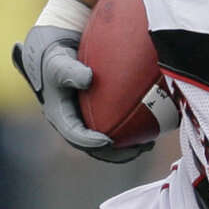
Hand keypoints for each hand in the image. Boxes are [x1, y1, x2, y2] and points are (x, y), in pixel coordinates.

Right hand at [11, 28, 147, 163]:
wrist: (58, 55)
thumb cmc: (58, 59)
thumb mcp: (59, 63)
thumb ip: (71, 71)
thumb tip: (89, 78)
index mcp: (61, 118)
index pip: (75, 136)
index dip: (91, 142)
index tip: (108, 140)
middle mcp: (75, 126)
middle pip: (95, 149)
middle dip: (117, 153)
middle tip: (137, 148)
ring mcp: (88, 124)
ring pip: (108, 146)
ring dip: (128, 148)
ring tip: (148, 144)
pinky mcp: (99, 119)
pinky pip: (116, 132)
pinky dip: (132, 134)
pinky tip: (150, 131)